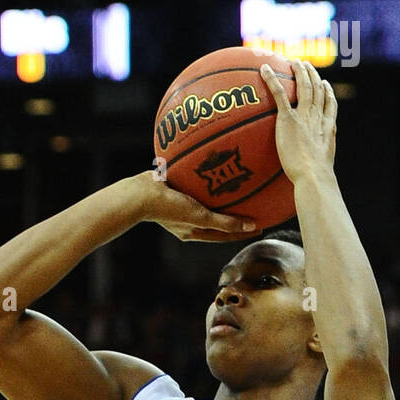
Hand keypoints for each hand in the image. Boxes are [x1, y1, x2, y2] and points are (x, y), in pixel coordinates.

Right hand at [135, 169, 256, 242]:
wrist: (140, 194)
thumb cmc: (169, 209)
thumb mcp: (200, 217)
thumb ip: (225, 222)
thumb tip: (252, 226)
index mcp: (193, 231)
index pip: (224, 234)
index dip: (241, 232)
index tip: (259, 226)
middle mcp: (187, 220)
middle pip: (217, 218)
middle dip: (234, 214)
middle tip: (254, 206)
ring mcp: (180, 204)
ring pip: (207, 201)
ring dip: (221, 195)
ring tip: (237, 185)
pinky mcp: (175, 188)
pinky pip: (197, 184)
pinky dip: (208, 178)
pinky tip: (216, 165)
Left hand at [261, 60, 336, 183]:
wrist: (313, 174)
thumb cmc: (315, 178)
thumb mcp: (320, 167)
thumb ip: (315, 163)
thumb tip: (309, 176)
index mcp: (327, 127)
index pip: (329, 103)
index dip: (327, 91)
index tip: (324, 83)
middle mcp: (317, 117)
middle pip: (317, 89)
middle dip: (312, 75)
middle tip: (305, 66)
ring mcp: (304, 116)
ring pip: (303, 86)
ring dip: (299, 72)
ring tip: (293, 63)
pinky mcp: (289, 118)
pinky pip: (279, 94)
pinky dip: (272, 79)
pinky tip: (265, 69)